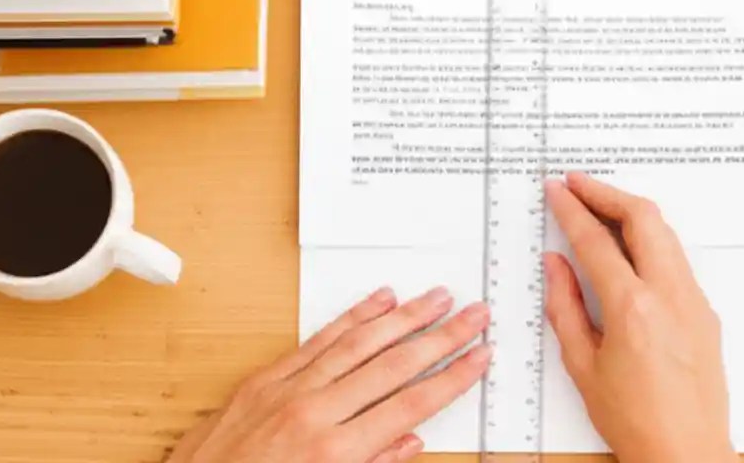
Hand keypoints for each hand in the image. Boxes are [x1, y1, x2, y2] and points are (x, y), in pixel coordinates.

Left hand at [169, 287, 491, 462]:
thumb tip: (411, 440)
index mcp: (334, 453)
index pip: (411, 404)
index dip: (452, 377)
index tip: (479, 357)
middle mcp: (314, 413)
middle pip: (394, 364)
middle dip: (441, 336)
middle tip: (474, 314)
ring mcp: (287, 390)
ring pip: (360, 342)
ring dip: (404, 317)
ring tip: (437, 298)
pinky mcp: (264, 379)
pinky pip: (317, 340)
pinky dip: (351, 318)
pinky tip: (378, 302)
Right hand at [543, 172, 736, 462]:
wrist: (685, 452)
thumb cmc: (634, 421)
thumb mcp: (582, 365)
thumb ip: (565, 306)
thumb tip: (556, 263)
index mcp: (632, 308)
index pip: (596, 240)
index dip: (571, 209)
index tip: (556, 192)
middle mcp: (669, 295)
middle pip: (642, 218)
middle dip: (606, 193)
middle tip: (577, 184)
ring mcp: (693, 300)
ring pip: (665, 233)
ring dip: (632, 212)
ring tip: (601, 206)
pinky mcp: (705, 311)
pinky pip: (676, 259)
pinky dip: (651, 239)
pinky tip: (630, 246)